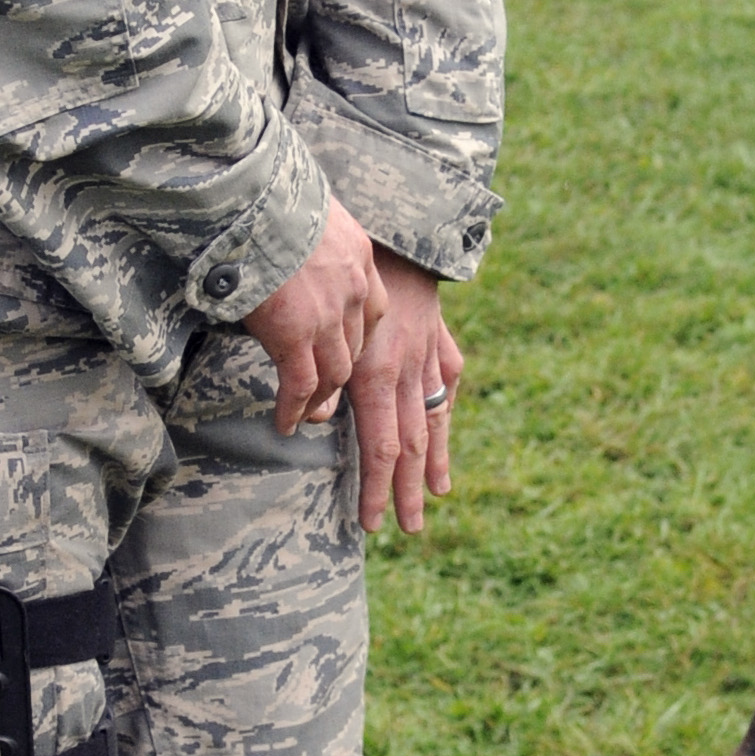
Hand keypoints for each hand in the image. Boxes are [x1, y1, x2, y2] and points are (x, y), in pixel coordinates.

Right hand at [244, 197, 385, 434]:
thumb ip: (306, 238)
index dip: (358, 338)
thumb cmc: (262, 193)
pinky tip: (284, 422)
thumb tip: (284, 250)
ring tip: (306, 414)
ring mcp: (327, 315)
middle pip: (357, 347)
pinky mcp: (295, 334)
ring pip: (335, 372)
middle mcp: (352, 289)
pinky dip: (294, 407)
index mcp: (358, 256)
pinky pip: (300, 383)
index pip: (372, 310)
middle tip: (327, 397)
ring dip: (321, 398)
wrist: (249, 196)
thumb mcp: (303, 209)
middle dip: (343, 376)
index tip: (343, 353)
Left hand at [344, 248, 463, 535]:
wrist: (398, 226)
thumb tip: (311, 419)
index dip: (376, 488)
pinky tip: (443, 434)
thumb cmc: (348, 272)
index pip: (380, 446)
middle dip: (406, 491)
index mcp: (377, 372)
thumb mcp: (323, 322)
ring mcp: (430, 357)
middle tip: (407, 529)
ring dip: (433, 464)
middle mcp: (408, 372)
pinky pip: (444, 384)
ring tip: (436, 496)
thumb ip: (321, 372)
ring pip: (434, 420)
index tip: (371, 522)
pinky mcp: (441, 340)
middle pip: (411, 445)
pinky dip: (444, 414)